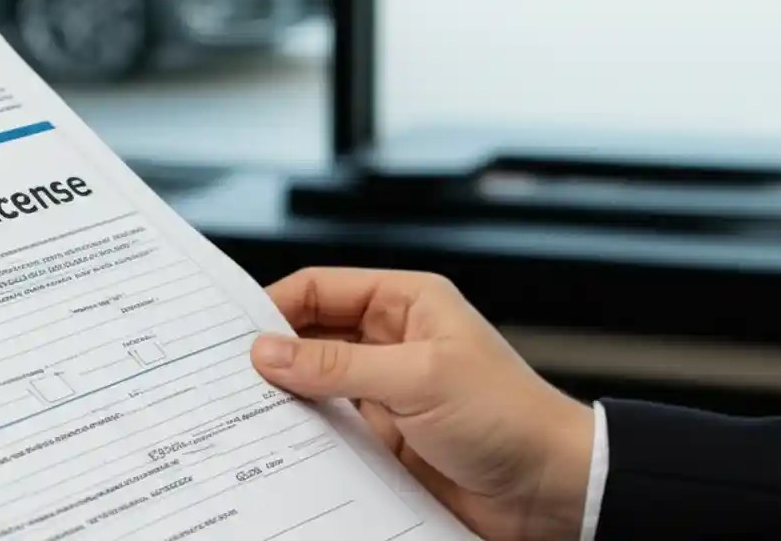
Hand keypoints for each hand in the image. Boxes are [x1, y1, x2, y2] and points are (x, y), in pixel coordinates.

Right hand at [249, 268, 592, 540]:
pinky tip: (279, 443)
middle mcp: (392, 340)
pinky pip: (330, 427)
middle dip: (274, 353)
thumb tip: (268, 352)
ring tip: (244, 410)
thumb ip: (337, 366)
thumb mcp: (417, 379)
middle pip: (312, 335)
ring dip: (287, 396)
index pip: (322, 289)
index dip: (276, 306)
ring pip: (316, 384)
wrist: (552, 491)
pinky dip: (304, 434)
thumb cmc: (509, 417)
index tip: (234, 334)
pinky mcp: (384, 436)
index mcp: (406, 302)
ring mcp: (385, 390)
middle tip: (228, 374)